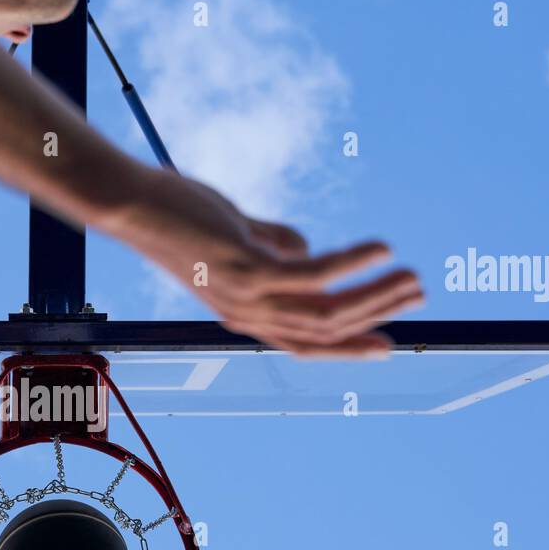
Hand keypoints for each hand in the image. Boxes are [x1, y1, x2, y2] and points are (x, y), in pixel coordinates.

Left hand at [113, 170, 423, 357]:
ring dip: (375, 296)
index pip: (303, 340)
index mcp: (243, 311)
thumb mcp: (233, 234)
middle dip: (376, 317)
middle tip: (418, 298)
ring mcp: (245, 295)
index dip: (348, 344)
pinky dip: (351, 264)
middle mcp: (245, 313)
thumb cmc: (178, 214)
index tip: (388, 339)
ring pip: (325, 311)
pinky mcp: (244, 269)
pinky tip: (381, 249)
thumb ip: (271, 243)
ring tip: (412, 278)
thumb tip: (307, 248)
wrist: (131, 205)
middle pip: (323, 331)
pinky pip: (312, 274)